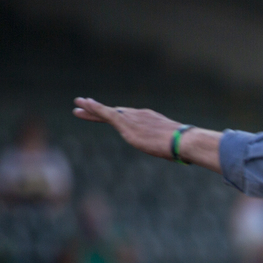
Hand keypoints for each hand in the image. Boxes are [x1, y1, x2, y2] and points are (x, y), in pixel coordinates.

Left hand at [72, 97, 223, 170]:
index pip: (130, 117)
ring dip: (91, 109)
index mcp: (151, 120)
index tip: (109, 115)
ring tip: (77, 106)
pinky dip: (94, 109)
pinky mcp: (126, 125)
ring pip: (107, 112)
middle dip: (99, 110)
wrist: (184, 141)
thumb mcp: (176, 146)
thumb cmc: (185, 147)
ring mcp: (132, 119)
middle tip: (84, 105)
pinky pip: (106, 114)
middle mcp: (140, 115)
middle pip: (116, 112)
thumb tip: (185, 157)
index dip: (117, 115)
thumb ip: (174, 148)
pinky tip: (83, 105)